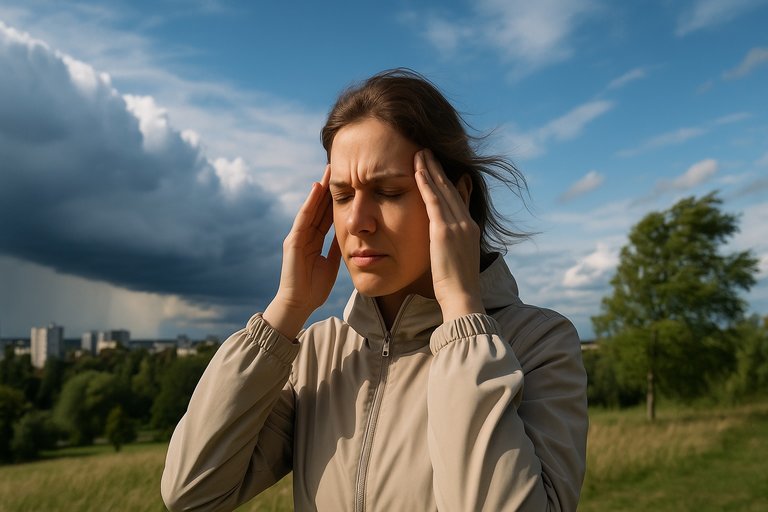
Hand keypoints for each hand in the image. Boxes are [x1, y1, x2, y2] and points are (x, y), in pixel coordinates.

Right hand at [264, 165, 340, 338]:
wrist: (299, 304)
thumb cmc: (314, 288)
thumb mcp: (332, 263)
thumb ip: (337, 248)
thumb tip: (350, 235)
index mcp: (314, 240)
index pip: (326, 215)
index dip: (335, 199)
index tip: (347, 183)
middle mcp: (305, 235)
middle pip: (318, 207)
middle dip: (327, 188)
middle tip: (337, 168)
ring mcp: (297, 236)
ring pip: (311, 208)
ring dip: (319, 190)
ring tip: (327, 172)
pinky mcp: (293, 241)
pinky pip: (303, 218)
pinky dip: (310, 203)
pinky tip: (316, 189)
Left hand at [414, 150, 484, 321]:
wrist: (462, 297)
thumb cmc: (457, 286)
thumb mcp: (458, 259)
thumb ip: (454, 243)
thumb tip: (447, 238)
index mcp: (470, 229)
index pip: (458, 198)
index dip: (449, 180)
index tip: (440, 167)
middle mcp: (467, 223)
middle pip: (451, 189)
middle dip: (438, 169)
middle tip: (427, 151)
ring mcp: (457, 225)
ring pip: (442, 190)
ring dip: (430, 169)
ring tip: (420, 152)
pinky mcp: (444, 231)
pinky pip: (433, 201)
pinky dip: (426, 184)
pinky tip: (417, 170)